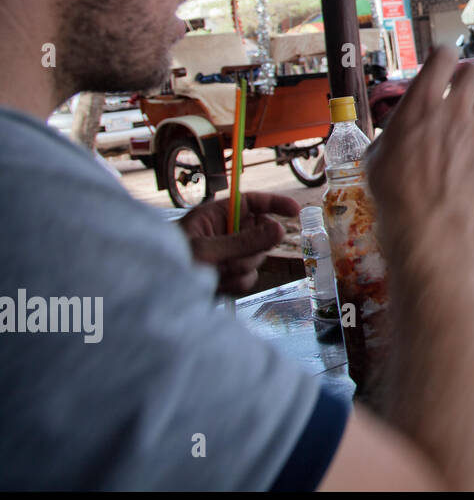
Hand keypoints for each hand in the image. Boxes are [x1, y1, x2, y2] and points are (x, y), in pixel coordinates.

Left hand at [181, 192, 299, 294]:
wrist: (152, 297)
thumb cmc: (170, 266)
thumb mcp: (207, 250)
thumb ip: (244, 242)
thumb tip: (280, 230)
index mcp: (214, 216)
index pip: (251, 202)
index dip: (274, 204)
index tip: (295, 211)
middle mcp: (223, 233)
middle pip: (259, 234)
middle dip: (251, 250)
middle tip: (233, 259)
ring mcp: (226, 254)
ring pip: (255, 258)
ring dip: (241, 269)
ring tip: (217, 275)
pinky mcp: (227, 274)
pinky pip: (249, 277)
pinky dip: (237, 283)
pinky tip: (218, 286)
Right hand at [367, 47, 473, 267]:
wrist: (428, 222)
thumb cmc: (393, 189)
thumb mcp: (377, 154)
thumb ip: (394, 132)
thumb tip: (397, 132)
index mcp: (422, 101)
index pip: (443, 55)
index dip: (442, 56)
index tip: (440, 64)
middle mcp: (454, 107)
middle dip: (468, 76)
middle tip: (460, 88)